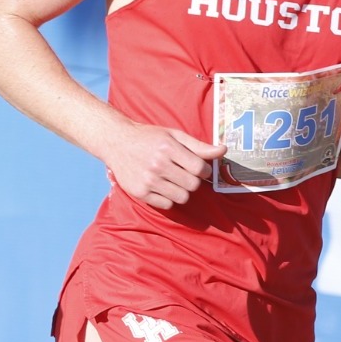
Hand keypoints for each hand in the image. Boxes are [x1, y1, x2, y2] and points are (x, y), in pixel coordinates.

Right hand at [102, 123, 225, 210]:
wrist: (117, 143)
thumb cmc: (149, 138)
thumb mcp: (174, 135)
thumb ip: (199, 146)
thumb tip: (223, 150)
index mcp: (168, 148)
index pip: (199, 168)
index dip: (204, 170)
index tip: (199, 168)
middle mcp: (158, 165)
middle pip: (193, 185)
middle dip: (193, 180)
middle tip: (184, 173)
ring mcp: (148, 181)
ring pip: (182, 197)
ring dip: (182, 191)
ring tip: (173, 180)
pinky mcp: (140, 193)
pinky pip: (167, 205)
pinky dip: (168, 198)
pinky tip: (161, 186)